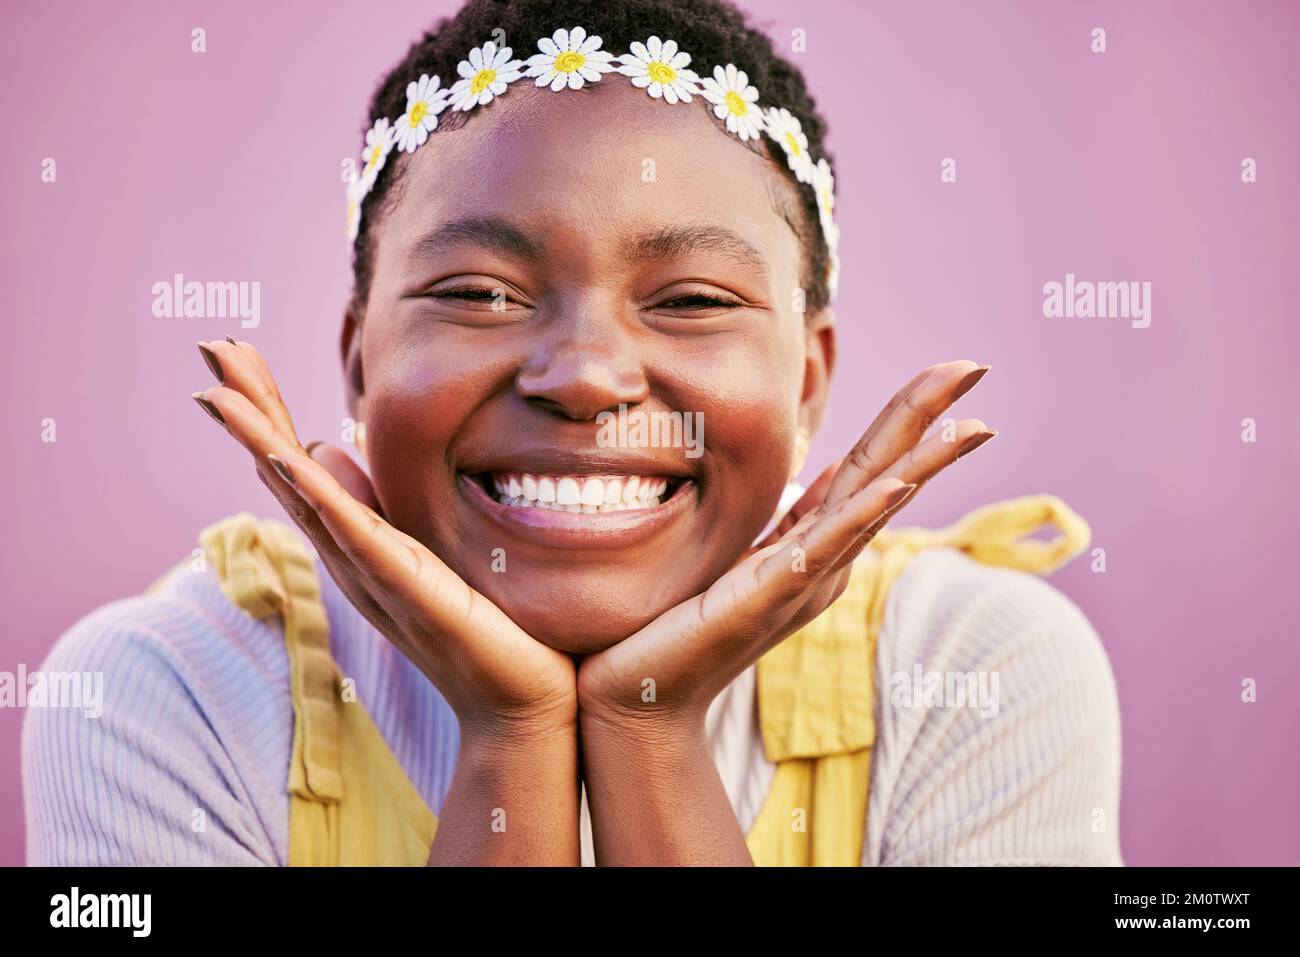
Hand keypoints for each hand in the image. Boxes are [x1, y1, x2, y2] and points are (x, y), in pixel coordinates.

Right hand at [191, 338, 576, 737]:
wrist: (519, 701)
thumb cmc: (484, 627)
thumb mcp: (427, 545)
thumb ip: (379, 504)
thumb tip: (329, 444)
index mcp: (359, 541)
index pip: (301, 464)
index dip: (266, 409)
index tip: (235, 353)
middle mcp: (352, 556)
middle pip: (287, 472)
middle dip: (250, 409)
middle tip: (212, 346)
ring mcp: (374, 573)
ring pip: (306, 497)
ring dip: (262, 442)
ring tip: (220, 391)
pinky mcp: (409, 589)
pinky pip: (358, 535)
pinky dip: (319, 496)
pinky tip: (288, 456)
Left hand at [575, 359, 996, 733]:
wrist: (643, 695)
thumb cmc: (686, 625)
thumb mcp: (749, 555)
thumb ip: (796, 521)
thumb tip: (834, 472)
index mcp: (817, 546)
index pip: (874, 466)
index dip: (909, 415)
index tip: (953, 368)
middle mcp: (825, 563)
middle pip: (888, 475)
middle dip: (931, 418)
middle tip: (975, 364)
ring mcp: (804, 582)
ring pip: (873, 507)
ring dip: (921, 461)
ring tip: (967, 419)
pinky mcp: (770, 598)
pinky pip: (823, 548)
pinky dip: (864, 514)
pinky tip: (900, 481)